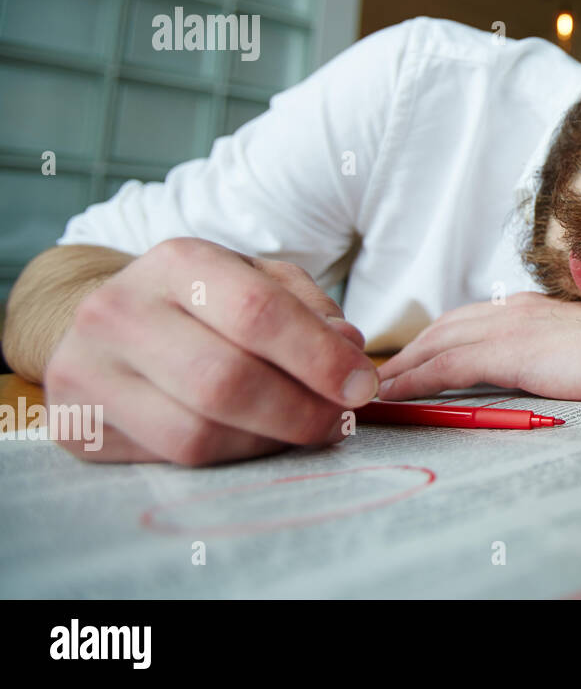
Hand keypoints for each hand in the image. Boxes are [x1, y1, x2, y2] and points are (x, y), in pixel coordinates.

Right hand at [43, 237, 376, 464]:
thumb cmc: (201, 302)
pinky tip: (257, 438)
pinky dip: (232, 455)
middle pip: (226, 380)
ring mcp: (88, 371)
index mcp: (174, 262)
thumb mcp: (257, 280)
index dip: (319, 357)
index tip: (362, 385)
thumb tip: (348, 349)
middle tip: (342, 420)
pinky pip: (173, 460)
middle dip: (301, 409)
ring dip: (271, 440)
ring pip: (198, 433)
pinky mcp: (78, 426)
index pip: (256, 312)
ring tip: (306, 429)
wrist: (105, 322)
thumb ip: (308, 308)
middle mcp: (119, 311)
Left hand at [376, 292, 580, 402]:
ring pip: (436, 344)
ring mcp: (510, 327)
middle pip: (443, 327)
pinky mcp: (510, 351)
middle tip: (379, 373)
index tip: (412, 356)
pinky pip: (446, 367)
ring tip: (376, 388)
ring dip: (401, 366)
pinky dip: (414, 380)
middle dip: (408, 350)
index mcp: (531, 307)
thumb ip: (550, 350)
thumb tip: (534, 369)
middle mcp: (514, 308)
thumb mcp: (579, 346)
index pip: (468, 319)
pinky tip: (395, 395)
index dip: (434, 338)